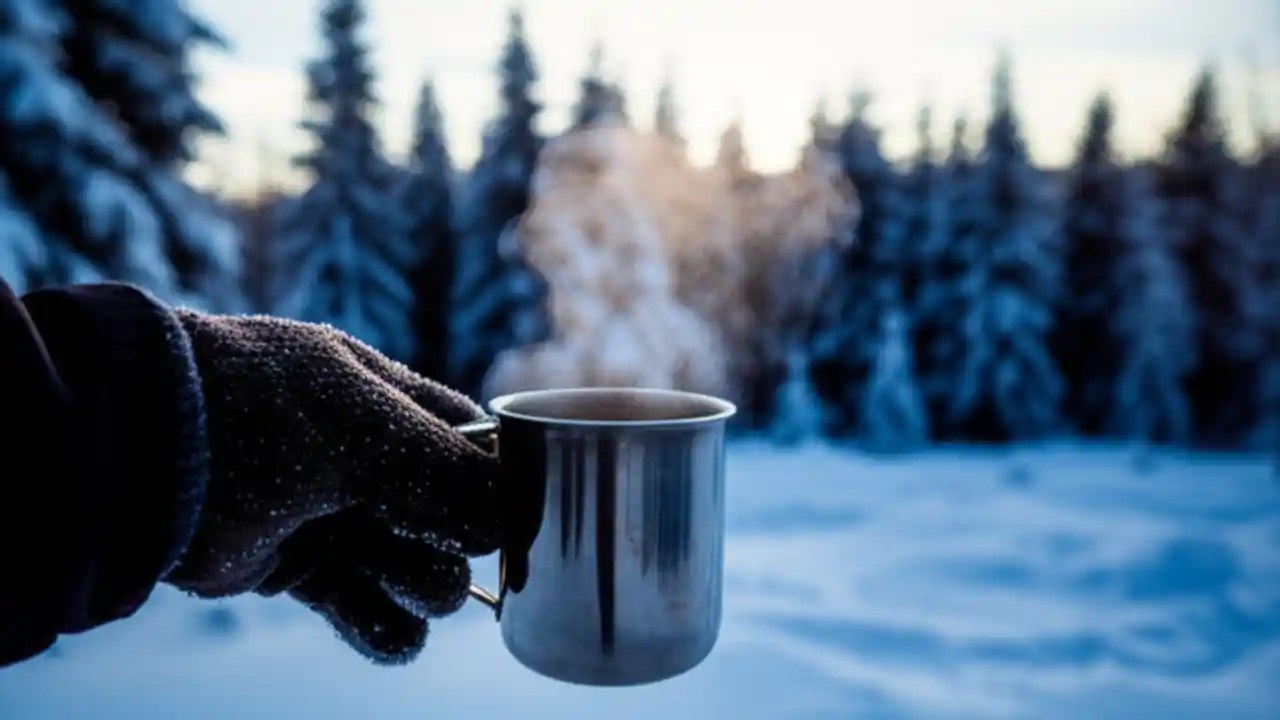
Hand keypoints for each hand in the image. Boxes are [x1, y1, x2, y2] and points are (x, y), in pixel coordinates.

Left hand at [163, 311, 498, 663]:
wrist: (142, 457)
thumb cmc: (258, 414)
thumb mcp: (362, 425)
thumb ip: (446, 467)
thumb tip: (511, 514)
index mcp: (384, 400)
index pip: (470, 442)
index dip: (495, 478)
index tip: (513, 511)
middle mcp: (366, 458)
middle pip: (454, 519)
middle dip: (453, 542)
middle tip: (425, 540)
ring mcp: (334, 517)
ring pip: (419, 571)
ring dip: (424, 588)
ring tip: (400, 585)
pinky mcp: (299, 570)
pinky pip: (368, 614)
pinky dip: (385, 632)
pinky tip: (391, 630)